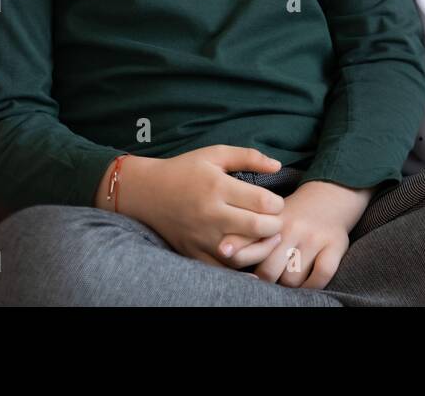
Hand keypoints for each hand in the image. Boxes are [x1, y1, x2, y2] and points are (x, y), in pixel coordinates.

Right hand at [128, 146, 287, 268]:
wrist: (146, 192)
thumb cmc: (184, 170)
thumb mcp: (215, 154)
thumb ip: (248, 157)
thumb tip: (278, 166)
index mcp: (218, 187)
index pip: (262, 202)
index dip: (277, 204)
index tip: (275, 203)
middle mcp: (210, 214)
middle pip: (258, 227)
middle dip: (275, 225)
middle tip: (276, 221)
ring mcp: (201, 237)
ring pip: (242, 253)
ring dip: (262, 248)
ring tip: (267, 238)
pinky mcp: (193, 252)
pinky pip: (221, 269)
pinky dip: (239, 269)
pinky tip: (250, 259)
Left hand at [220, 180, 370, 289]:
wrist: (332, 193)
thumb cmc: (294, 214)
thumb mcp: (269, 217)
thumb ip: (246, 234)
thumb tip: (221, 250)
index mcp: (273, 220)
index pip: (249, 249)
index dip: (241, 261)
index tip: (240, 267)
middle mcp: (294, 228)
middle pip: (269, 271)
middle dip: (267, 279)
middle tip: (270, 275)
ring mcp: (315, 237)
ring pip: (293, 279)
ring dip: (289, 284)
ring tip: (289, 275)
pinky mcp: (336, 245)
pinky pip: (321, 275)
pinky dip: (312, 285)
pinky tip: (308, 282)